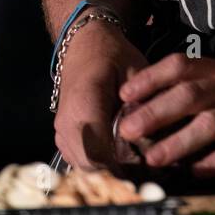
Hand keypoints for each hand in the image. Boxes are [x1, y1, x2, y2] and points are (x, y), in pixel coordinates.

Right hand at [53, 20, 148, 169]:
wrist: (86, 43)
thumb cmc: (113, 55)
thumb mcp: (136, 72)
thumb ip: (143, 104)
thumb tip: (154, 139)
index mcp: (85, 104)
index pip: (99, 153)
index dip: (123, 166)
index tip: (147, 166)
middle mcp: (67, 122)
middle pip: (90, 166)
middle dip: (118, 171)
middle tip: (144, 166)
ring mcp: (60, 130)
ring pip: (82, 167)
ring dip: (107, 169)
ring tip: (133, 161)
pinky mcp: (62, 134)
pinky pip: (77, 159)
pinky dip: (97, 163)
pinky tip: (117, 154)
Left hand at [115, 48, 214, 177]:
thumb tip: (177, 100)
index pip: (184, 65)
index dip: (152, 79)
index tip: (125, 94)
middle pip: (191, 93)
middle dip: (155, 111)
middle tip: (127, 130)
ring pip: (213, 121)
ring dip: (179, 140)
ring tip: (154, 159)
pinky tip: (200, 172)